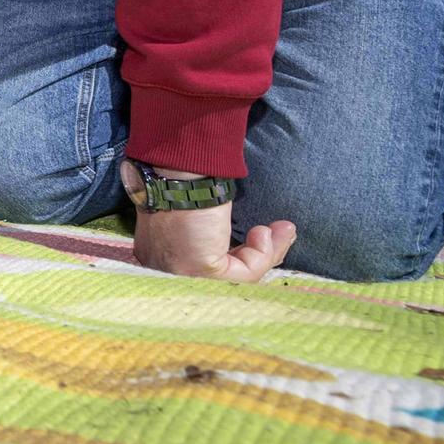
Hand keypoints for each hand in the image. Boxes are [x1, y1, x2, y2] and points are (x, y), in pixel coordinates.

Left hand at [128, 166, 295, 280]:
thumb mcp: (197, 214)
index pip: (204, 271)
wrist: (175, 165)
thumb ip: (211, 232)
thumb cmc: (183, 180)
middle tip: (281, 234)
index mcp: (159, 256)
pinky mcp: (199, 267)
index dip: (240, 256)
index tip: (260, 239)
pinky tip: (266, 232)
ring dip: (268, 252)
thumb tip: (238, 241)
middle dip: (259, 255)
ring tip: (284, 229)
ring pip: (238, 277)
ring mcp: (181, 272)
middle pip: (224, 278)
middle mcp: (165, 270)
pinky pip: (245, 272)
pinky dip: (264, 253)